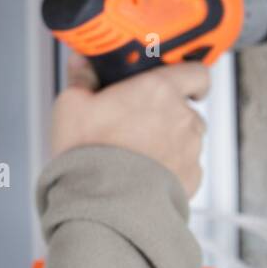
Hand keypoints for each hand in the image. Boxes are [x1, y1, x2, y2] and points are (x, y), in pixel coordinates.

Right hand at [50, 53, 209, 197]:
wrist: (103, 204)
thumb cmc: (90, 154)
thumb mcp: (71, 107)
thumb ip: (81, 78)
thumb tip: (81, 63)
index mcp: (157, 90)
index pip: (196, 72)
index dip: (189, 76)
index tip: (178, 79)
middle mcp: (180, 117)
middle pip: (186, 107)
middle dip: (167, 113)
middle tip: (138, 122)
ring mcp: (190, 149)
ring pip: (187, 138)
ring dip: (170, 141)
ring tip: (137, 153)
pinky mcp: (191, 178)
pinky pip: (186, 167)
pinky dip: (170, 168)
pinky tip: (144, 172)